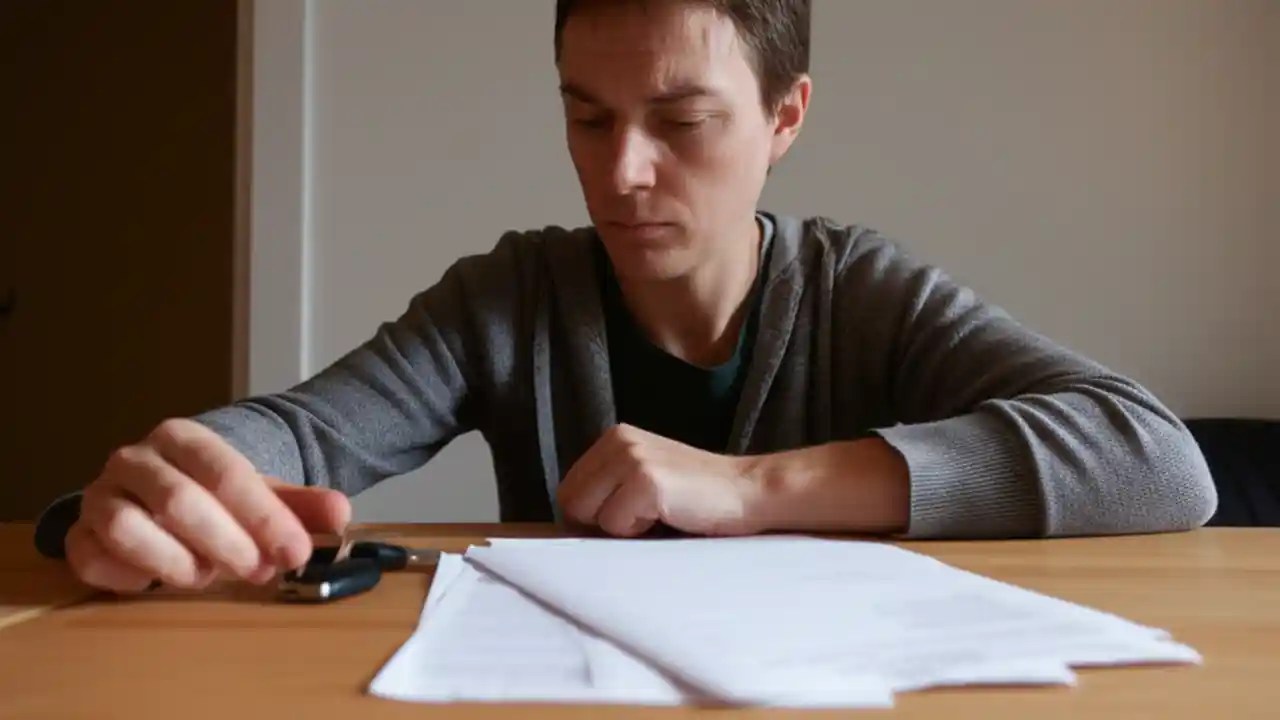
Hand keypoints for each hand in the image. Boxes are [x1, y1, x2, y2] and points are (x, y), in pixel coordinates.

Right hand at [66, 418, 350, 592]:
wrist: (163, 496)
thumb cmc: (217, 499)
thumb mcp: (263, 495)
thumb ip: (302, 505)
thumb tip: (340, 513)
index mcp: (184, 438)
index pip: (225, 472)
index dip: (264, 516)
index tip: (296, 551)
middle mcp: (135, 459)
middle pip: (178, 500)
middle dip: (227, 543)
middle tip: (259, 571)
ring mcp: (100, 495)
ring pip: (125, 528)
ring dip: (176, 562)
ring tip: (208, 576)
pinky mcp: (79, 534)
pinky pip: (91, 559)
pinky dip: (129, 577)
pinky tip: (159, 583)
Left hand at [557, 424, 763, 537]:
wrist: (748, 492)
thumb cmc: (697, 497)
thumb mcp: (644, 478)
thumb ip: (609, 489)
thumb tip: (568, 525)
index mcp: (614, 438)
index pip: (568, 489)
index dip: (590, 516)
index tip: (626, 519)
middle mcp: (618, 441)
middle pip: (571, 502)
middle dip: (600, 523)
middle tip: (644, 519)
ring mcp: (631, 458)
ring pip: (589, 515)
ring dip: (621, 528)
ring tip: (658, 516)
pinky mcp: (646, 481)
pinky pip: (615, 525)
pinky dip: (639, 532)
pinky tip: (669, 517)